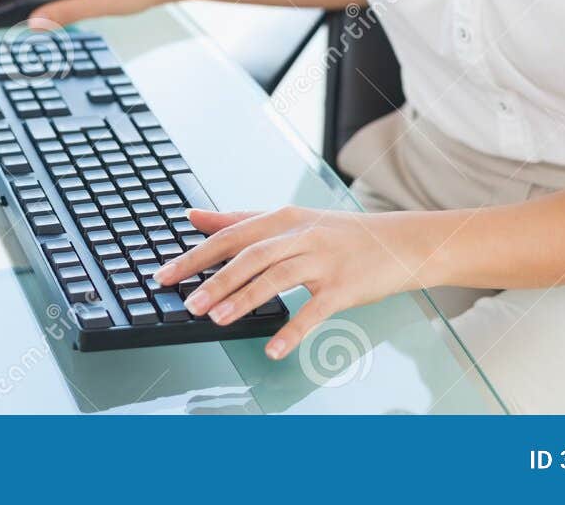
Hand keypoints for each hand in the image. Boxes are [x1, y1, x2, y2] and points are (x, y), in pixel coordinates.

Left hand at [155, 205, 439, 360]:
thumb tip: (192, 216)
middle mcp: (301, 235)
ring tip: (217, 319)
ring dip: (244, 298)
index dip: (195, 255)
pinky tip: (273, 349)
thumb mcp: (291, 219)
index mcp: (283, 218)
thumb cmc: (341, 234)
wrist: (401, 242)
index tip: (164, 275)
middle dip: (215, 279)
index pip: (231, 235)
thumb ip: (239, 219)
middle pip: (251, 255)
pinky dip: (292, 330)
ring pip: (277, 277)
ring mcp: (324, 260)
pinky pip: (315, 310)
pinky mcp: (345, 287)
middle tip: (187, 302)